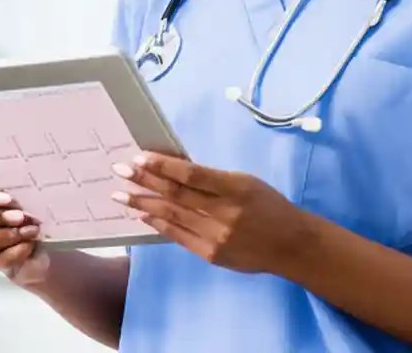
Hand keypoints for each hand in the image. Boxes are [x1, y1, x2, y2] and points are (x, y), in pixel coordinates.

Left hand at [110, 152, 312, 274]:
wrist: (291, 245)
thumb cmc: (268, 205)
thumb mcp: (246, 182)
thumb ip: (213, 179)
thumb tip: (174, 170)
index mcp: (235, 188)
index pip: (191, 175)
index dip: (163, 165)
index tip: (139, 157)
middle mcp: (224, 212)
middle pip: (176, 194)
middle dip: (145, 181)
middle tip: (120, 170)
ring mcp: (215, 235)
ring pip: (172, 215)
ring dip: (143, 203)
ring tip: (120, 195)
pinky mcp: (211, 254)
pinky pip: (177, 236)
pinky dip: (158, 224)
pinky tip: (142, 214)